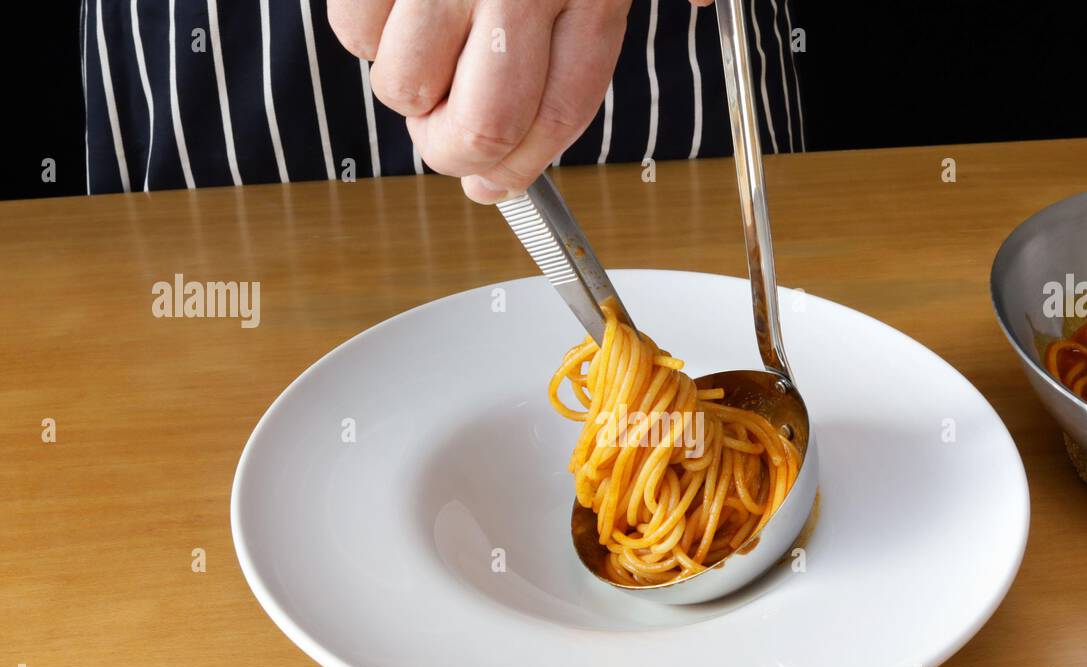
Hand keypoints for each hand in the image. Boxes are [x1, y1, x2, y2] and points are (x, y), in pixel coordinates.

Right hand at [329, 0, 714, 202]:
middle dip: (454, 154)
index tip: (495, 186)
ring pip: (400, 85)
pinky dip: (364, 32)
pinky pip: (350, 26)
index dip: (516, 173)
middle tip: (449, 140)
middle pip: (476, 127)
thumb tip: (695, 6)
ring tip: (424, 52)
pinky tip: (395, 5)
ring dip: (406, 89)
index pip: (552, 119)